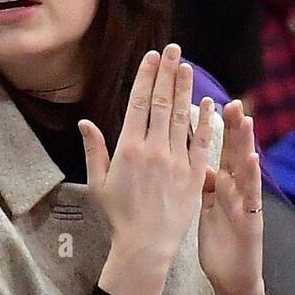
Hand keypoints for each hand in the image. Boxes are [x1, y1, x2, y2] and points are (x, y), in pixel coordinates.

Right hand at [81, 45, 213, 294]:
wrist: (145, 245)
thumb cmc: (118, 215)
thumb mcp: (97, 182)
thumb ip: (93, 149)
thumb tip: (85, 122)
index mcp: (129, 149)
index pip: (139, 103)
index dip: (146, 77)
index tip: (152, 57)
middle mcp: (154, 149)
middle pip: (162, 103)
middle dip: (167, 73)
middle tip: (174, 50)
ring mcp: (176, 161)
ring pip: (182, 117)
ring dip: (185, 89)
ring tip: (188, 66)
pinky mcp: (194, 175)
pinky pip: (201, 142)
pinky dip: (206, 121)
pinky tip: (209, 102)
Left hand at [198, 100, 266, 294]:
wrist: (233, 281)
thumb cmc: (219, 245)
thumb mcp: (205, 210)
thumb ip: (201, 185)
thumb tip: (191, 164)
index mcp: (220, 188)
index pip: (217, 153)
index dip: (214, 129)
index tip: (210, 103)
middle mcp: (235, 192)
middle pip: (233, 154)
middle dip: (233, 128)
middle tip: (232, 101)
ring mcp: (245, 205)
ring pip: (245, 169)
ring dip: (245, 144)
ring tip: (245, 119)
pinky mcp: (251, 222)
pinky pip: (251, 197)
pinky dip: (251, 178)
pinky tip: (251, 159)